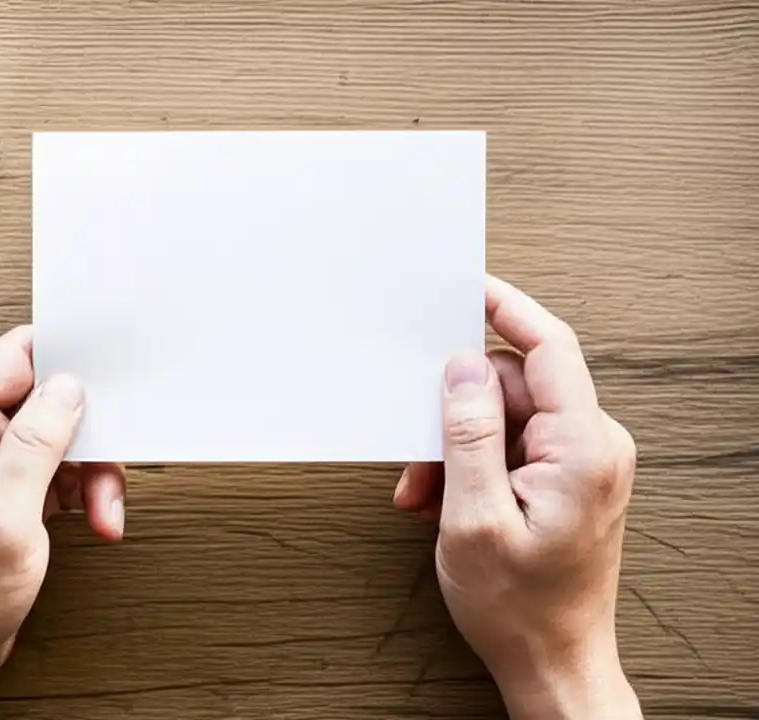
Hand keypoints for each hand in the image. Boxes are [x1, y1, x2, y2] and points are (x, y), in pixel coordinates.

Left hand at [0, 326, 125, 719]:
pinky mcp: (4, 492)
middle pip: (47, 399)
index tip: (108, 379)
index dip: (67, 360)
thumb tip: (67, 387)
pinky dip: (84, 494)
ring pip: (60, 438)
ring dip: (92, 473)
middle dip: (88, 435)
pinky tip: (94, 519)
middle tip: (107, 470)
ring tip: (102, 511)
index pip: (16, 356)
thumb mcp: (4, 516)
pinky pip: (57, 471)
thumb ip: (36, 443)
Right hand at [393, 276, 641, 718]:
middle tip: (418, 460)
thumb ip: (468, 434)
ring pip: (505, 418)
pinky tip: (446, 504)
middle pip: (514, 385)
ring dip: (456, 449)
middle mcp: (594, 447)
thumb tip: (461, 369)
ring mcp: (583, 464)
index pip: (548, 348)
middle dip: (455, 414)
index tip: (466, 288)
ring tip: (429, 497)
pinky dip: (471, 468)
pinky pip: (511, 447)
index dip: (505, 309)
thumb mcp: (474, 519)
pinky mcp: (567, 480)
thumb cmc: (522, 608)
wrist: (554, 665)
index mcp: (584, 449)